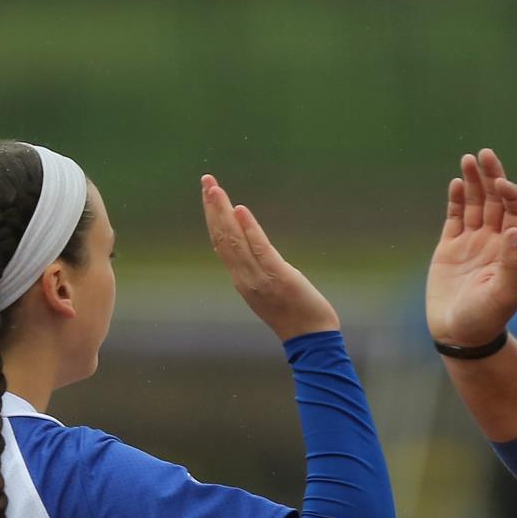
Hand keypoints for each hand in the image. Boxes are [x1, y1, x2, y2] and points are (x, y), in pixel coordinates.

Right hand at [201, 175, 339, 341]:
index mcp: (241, 279)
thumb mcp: (266, 289)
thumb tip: (248, 244)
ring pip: (235, 241)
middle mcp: (244, 278)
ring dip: (223, 212)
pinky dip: (249, 229)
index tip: (208, 192)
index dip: (212, 216)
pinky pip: (260, 250)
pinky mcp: (279, 277)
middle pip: (222, 237)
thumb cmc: (293, 313)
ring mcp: (260, 278)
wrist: (310, 337)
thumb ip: (255, 268)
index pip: (220, 242)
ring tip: (215, 189)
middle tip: (206, 180)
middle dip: (213, 207)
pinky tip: (241, 211)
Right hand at [426, 148, 516, 347]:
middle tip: (485, 154)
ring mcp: (471, 244)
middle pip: (496, 201)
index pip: (516, 213)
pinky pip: (455, 218)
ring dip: (474, 182)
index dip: (511, 196)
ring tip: (468, 160)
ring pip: (475, 205)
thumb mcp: (503, 295)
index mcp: (510, 251)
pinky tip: (457, 183)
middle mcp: (493, 242)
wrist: (459, 336)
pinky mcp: (449, 249)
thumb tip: (513, 231)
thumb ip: (511, 263)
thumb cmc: (486, 319)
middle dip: (492, 177)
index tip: (501, 184)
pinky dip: (457, 200)